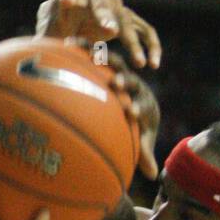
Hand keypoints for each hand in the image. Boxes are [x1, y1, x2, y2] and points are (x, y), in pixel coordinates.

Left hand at [36, 0, 161, 68]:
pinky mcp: (128, 20)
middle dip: (105, 15)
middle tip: (109, 29)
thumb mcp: (45, 35)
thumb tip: (42, 44)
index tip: (67, 3)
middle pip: (102, 2)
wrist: (68, 32)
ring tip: (138, 61)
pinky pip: (144, 30)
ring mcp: (114, 6)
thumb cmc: (53, 34)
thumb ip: (45, 37)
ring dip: (132, 39)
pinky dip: (151, 45)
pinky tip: (153, 65)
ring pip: (126, 19)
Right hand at [62, 38, 159, 180]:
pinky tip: (67, 43)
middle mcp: (132, 82)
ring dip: (102, 57)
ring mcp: (119, 70)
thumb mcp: (142, 136)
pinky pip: (94, 54)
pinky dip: (83, 48)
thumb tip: (153, 175)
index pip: (141, 104)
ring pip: (112, 60)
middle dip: (123, 81)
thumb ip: (145, 153)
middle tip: (116, 84)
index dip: (137, 108)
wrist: (141, 98)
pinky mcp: (108, 63)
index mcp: (142, 101)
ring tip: (89, 53)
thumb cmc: (139, 122)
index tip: (132, 113)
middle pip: (129, 79)